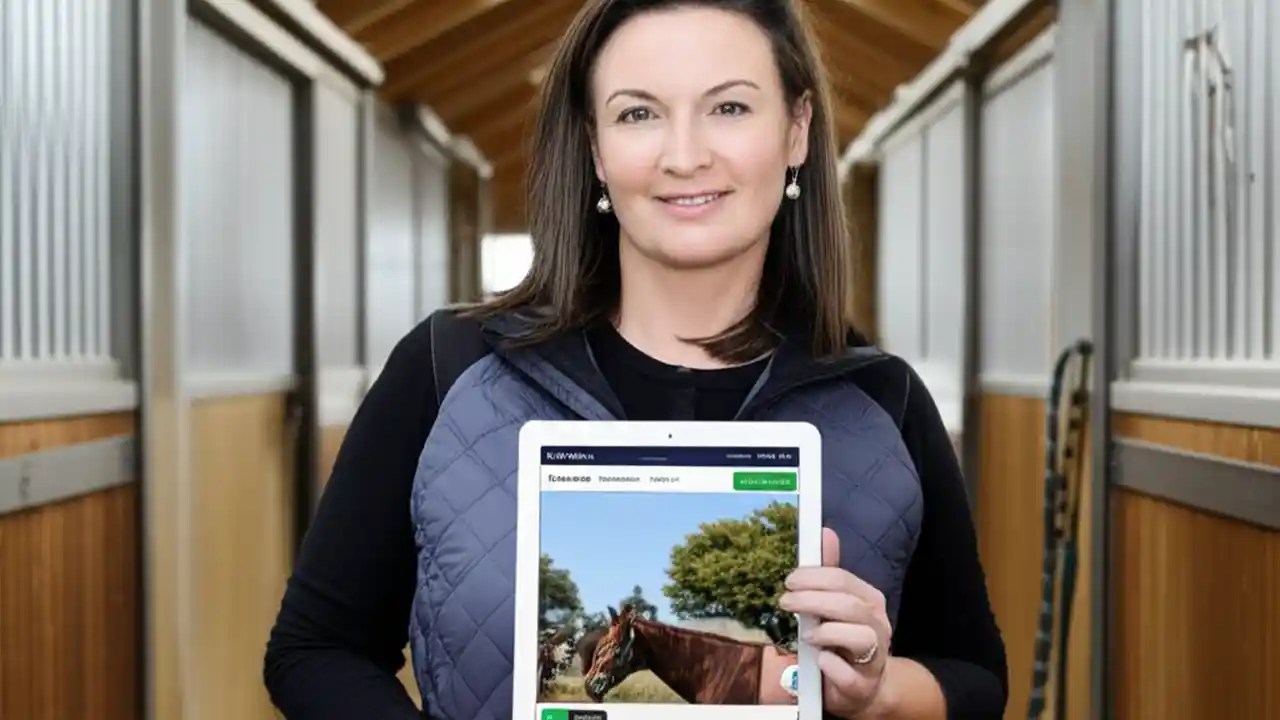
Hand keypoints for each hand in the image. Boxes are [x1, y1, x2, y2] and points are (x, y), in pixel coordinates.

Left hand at [779, 527, 891, 717]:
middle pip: (848, 605)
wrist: (864, 687)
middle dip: (811, 600)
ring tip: (804, 634)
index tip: (789, 581)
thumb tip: (825, 533)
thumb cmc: (845, 640)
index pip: (843, 580)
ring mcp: (875, 657)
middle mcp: (878, 626)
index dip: (813, 577)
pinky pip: (849, 674)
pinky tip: (819, 660)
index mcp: (870, 601)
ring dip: (825, 631)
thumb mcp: (837, 605)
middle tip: (785, 601)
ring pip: (859, 637)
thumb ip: (830, 573)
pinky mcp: (863, 685)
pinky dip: (831, 665)